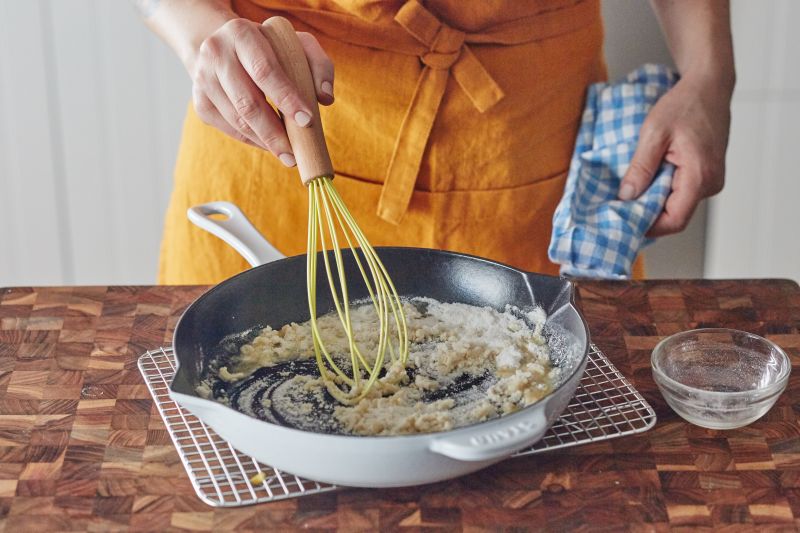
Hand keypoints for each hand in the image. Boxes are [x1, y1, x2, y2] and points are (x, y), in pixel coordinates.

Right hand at [189, 18, 333, 164]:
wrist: (227, 48)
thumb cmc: (271, 48)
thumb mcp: (297, 44)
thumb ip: (319, 66)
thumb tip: (325, 98)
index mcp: (241, 33)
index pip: (264, 70)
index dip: (286, 98)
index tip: (306, 121)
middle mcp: (215, 53)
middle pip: (247, 101)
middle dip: (274, 132)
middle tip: (294, 154)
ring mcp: (203, 78)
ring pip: (236, 119)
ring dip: (264, 141)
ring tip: (286, 154)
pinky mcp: (200, 101)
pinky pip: (228, 128)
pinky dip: (251, 141)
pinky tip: (269, 145)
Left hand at [618, 72, 732, 236]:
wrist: (708, 86)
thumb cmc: (685, 104)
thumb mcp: (654, 133)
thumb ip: (641, 167)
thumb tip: (626, 196)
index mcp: (700, 175)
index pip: (675, 220)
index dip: (648, 227)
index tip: (624, 222)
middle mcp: (711, 183)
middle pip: (675, 215)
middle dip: (647, 214)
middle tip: (619, 209)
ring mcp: (711, 180)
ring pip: (677, 205)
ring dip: (653, 201)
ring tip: (630, 191)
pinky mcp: (706, 175)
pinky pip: (682, 193)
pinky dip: (662, 191)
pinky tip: (646, 181)